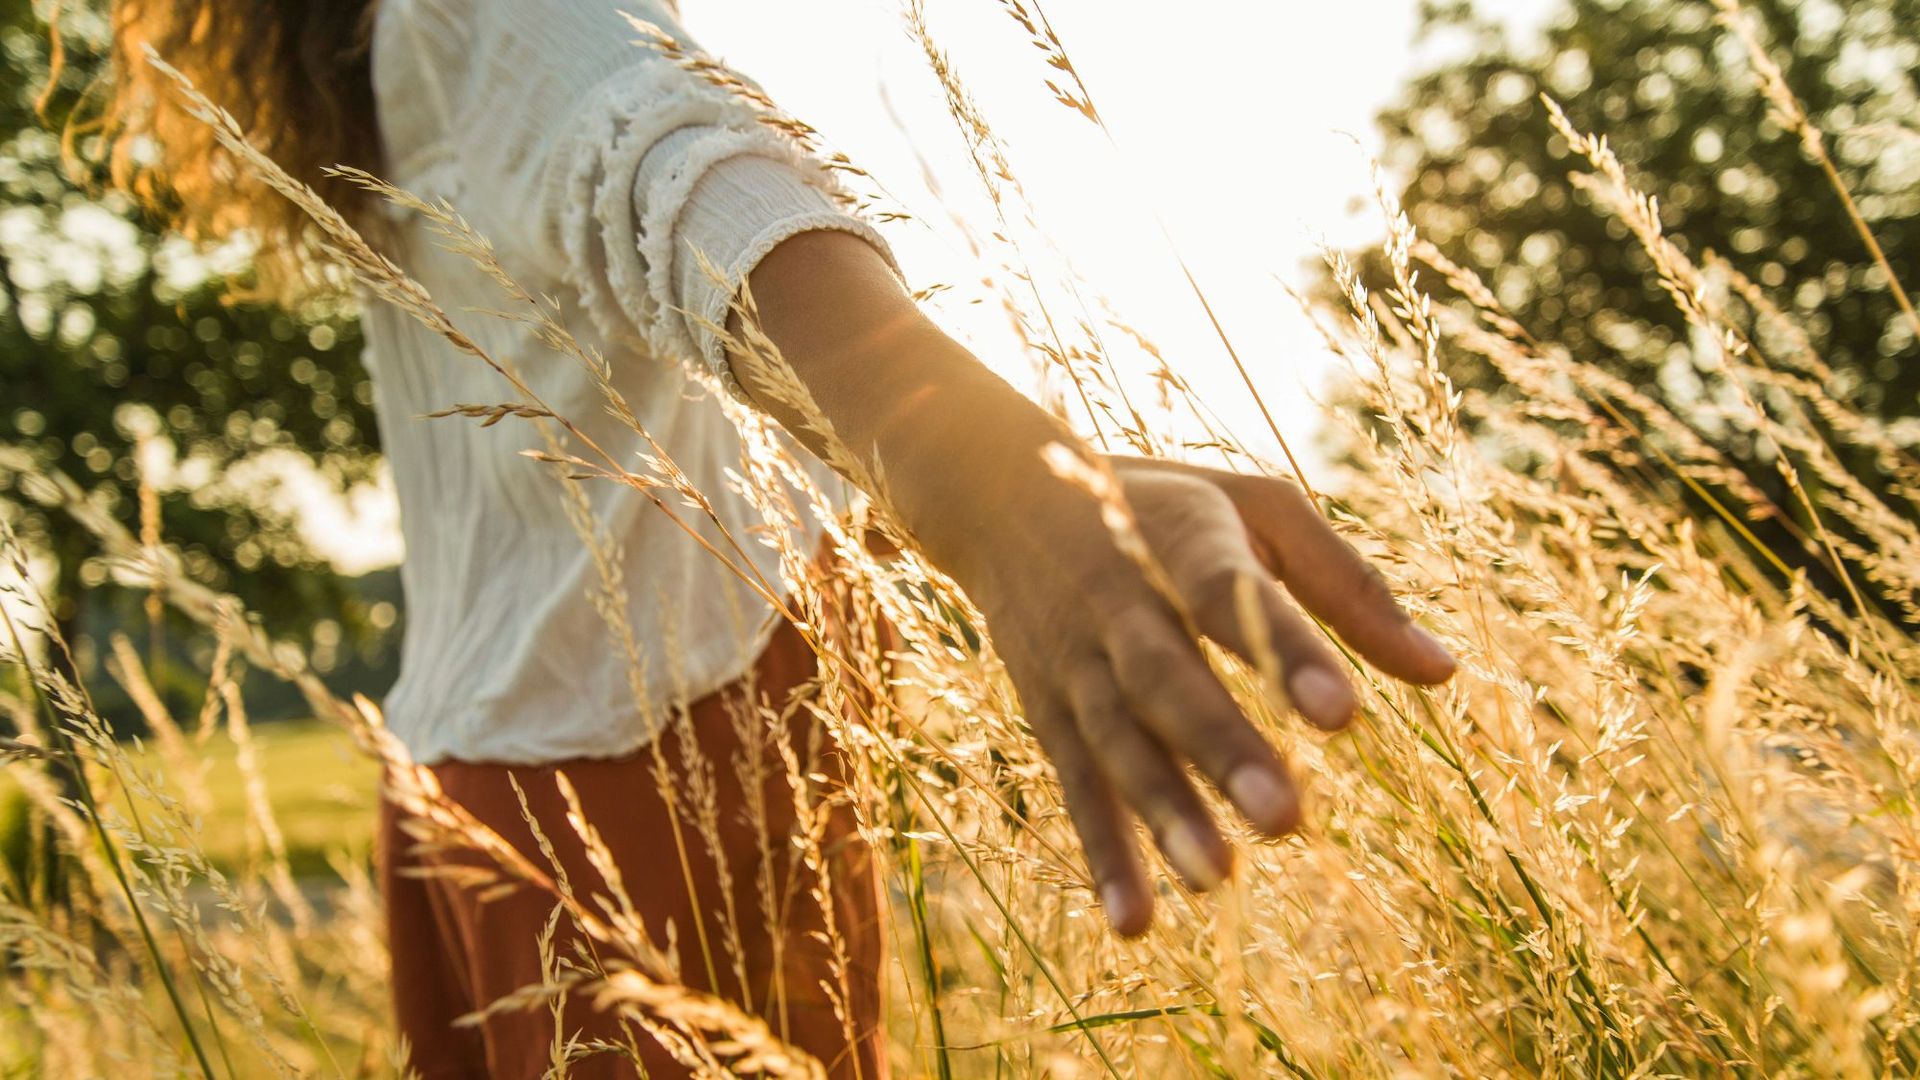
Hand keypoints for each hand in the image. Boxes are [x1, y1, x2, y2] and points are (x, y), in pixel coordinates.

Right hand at [974, 455, 1454, 935]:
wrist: (1000, 498)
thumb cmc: (1163, 508)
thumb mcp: (1257, 510)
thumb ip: (1347, 585)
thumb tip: (1444, 672)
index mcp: (1182, 542)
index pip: (1229, 595)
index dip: (1283, 653)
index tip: (1343, 715)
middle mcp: (1121, 606)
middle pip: (1166, 681)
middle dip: (1220, 748)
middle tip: (1287, 818)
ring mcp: (1077, 666)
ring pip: (1118, 744)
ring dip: (1162, 814)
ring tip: (1219, 881)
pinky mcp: (1049, 716)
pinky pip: (1078, 789)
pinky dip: (1103, 855)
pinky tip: (1137, 921)